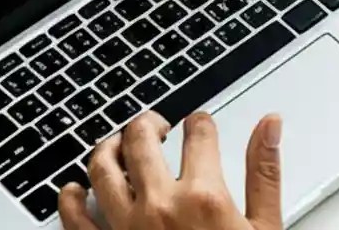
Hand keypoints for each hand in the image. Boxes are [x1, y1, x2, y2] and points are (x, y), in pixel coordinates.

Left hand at [57, 111, 283, 229]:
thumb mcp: (263, 229)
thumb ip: (264, 172)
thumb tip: (270, 125)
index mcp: (204, 197)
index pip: (198, 132)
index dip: (200, 120)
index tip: (200, 124)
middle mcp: (160, 206)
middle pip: (142, 138)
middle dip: (150, 123)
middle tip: (157, 126)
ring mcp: (125, 228)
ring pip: (101, 166)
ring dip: (109, 148)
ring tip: (120, 147)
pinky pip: (72, 216)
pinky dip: (69, 197)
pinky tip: (75, 190)